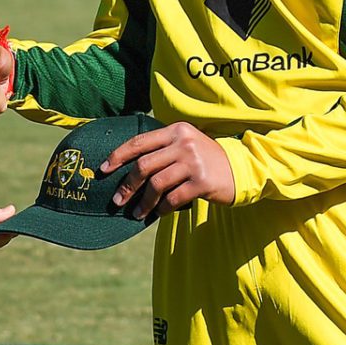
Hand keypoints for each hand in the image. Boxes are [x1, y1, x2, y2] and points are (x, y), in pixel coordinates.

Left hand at [102, 122, 235, 220]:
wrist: (241, 168)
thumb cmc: (206, 159)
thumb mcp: (186, 144)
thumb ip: (162, 149)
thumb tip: (127, 167)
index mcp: (176, 130)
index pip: (140, 141)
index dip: (118, 155)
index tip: (104, 169)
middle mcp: (184, 143)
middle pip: (144, 165)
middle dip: (127, 185)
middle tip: (117, 200)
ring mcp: (194, 162)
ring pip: (156, 184)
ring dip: (143, 202)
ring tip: (136, 213)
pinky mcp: (202, 182)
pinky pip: (173, 198)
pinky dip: (162, 208)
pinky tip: (158, 213)